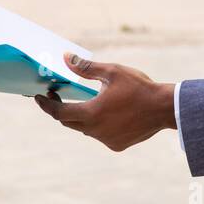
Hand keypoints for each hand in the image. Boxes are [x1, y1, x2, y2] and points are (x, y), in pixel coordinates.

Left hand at [35, 53, 175, 151]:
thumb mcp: (112, 72)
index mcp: (91, 113)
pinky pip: (100, 135)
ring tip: (86, 100)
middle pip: (69, 122)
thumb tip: (65, 58)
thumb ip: (86, 67)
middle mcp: (96, 131)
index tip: (38, 97)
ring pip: (85, 129)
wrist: (165, 109)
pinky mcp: (117, 145)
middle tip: (57, 94)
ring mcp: (107, 140)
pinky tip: (107, 113)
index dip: (46, 105)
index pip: (59, 112)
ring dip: (81, 116)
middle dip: (60, 109)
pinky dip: (98, 124)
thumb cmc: (138, 87)